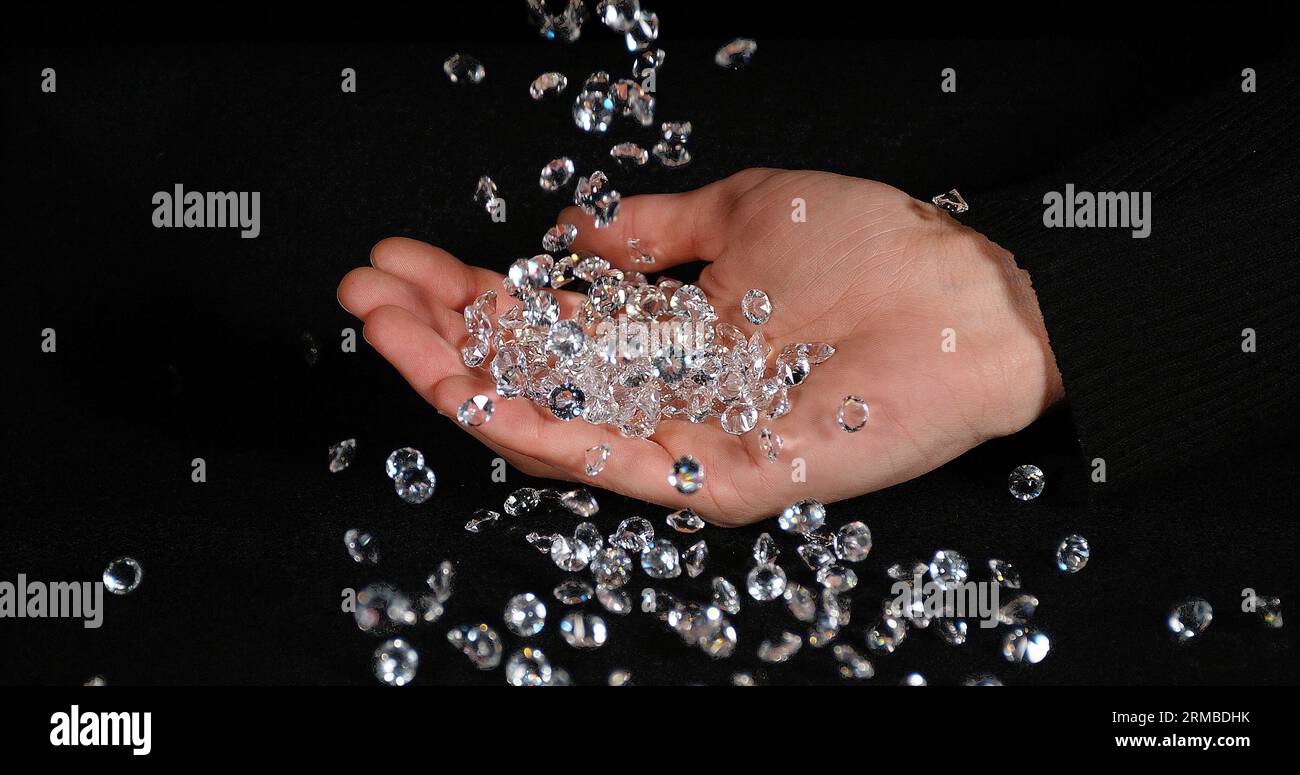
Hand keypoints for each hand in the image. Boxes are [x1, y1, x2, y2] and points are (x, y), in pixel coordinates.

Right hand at [337, 169, 1062, 524]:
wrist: (977, 294)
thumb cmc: (874, 249)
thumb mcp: (743, 213)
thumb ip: (656, 229)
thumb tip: (572, 233)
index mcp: (664, 338)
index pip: (543, 325)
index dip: (467, 294)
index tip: (399, 258)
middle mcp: (666, 394)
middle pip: (530, 377)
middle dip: (439, 335)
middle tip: (361, 294)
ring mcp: (694, 439)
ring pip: (556, 425)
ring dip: (464, 382)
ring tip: (390, 337)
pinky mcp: (732, 474)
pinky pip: (626, 465)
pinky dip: (547, 436)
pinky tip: (479, 400)